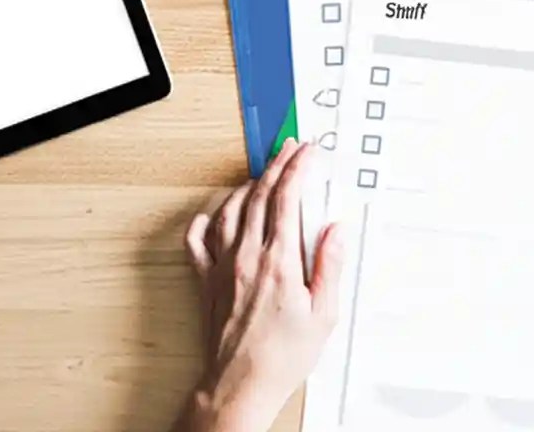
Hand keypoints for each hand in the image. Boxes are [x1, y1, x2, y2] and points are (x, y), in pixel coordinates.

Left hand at [173, 140, 344, 431]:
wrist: (240, 384)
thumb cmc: (281, 356)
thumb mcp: (324, 313)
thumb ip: (330, 265)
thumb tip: (335, 230)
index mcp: (279, 262)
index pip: (288, 198)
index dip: (299, 168)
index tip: (309, 152)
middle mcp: (247, 257)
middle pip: (259, 195)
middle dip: (277, 165)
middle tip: (289, 150)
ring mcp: (223, 266)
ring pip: (230, 210)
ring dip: (247, 186)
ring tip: (261, 176)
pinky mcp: (207, 281)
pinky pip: (198, 242)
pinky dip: (206, 221)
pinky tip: (213, 214)